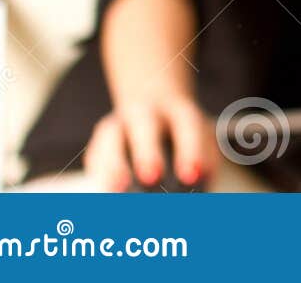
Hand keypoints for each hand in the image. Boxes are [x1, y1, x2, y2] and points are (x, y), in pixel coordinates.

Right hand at [82, 90, 218, 190]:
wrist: (155, 106)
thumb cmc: (185, 133)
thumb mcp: (202, 140)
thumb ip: (204, 164)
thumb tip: (203, 190)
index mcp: (180, 112)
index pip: (187, 127)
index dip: (191, 151)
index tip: (193, 177)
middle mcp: (146, 114)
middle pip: (145, 127)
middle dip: (148, 153)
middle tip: (153, 178)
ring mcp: (118, 126)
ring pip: (111, 140)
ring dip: (114, 166)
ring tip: (117, 191)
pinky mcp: (100, 142)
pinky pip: (96, 158)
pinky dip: (100, 175)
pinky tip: (105, 193)